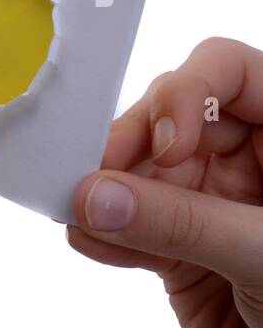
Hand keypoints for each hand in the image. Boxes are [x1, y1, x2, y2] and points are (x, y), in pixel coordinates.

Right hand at [66, 37, 262, 327]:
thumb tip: (91, 196)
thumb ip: (181, 222)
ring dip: (103, 193)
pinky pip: (128, 229)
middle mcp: (248, 160)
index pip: (228, 72)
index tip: (166, 144)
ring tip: (81, 219)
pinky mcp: (180, 254)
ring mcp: (211, 206)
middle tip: (94, 182)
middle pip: (167, 118)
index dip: (188, 93)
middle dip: (127, 146)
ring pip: (137, 174)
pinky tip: (92, 246)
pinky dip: (102, 235)